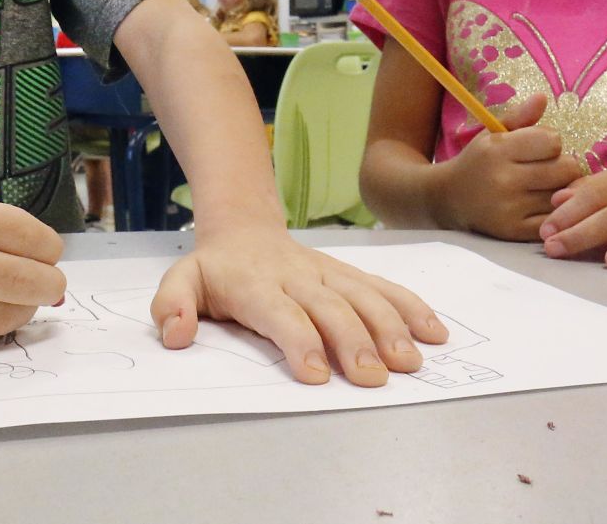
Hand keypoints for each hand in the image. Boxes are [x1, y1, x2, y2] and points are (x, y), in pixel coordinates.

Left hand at [150, 225, 446, 386]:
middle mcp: (297, 277)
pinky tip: (434, 333)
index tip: (317, 374)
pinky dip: (410, 307)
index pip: (281, 313)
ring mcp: (328, 273)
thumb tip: (176, 334)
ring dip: (390, 327)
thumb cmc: (214, 271)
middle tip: (373, 378)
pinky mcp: (348, 274)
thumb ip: (172, 305)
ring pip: (364, 296)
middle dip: (354, 341)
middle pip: (331, 308)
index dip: (299, 341)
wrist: (243, 229)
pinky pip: (383, 286)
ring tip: (410, 361)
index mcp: (256, 285)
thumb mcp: (180, 281)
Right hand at [430, 94, 583, 239]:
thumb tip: (542, 97)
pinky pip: (555, 218)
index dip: (550, 143)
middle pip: (566, 168)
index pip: (553, 141)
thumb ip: (520, 117)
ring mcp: (509, 208)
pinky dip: (553, 212)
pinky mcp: (514, 231)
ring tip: (543, 187)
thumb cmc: (478, 162)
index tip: (538, 149)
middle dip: (562, 166)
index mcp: (497, 150)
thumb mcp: (492, 135)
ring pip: (564, 194)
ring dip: (560, 190)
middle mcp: (503, 179)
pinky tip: (541, 205)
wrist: (447, 199)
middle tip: (546, 169)